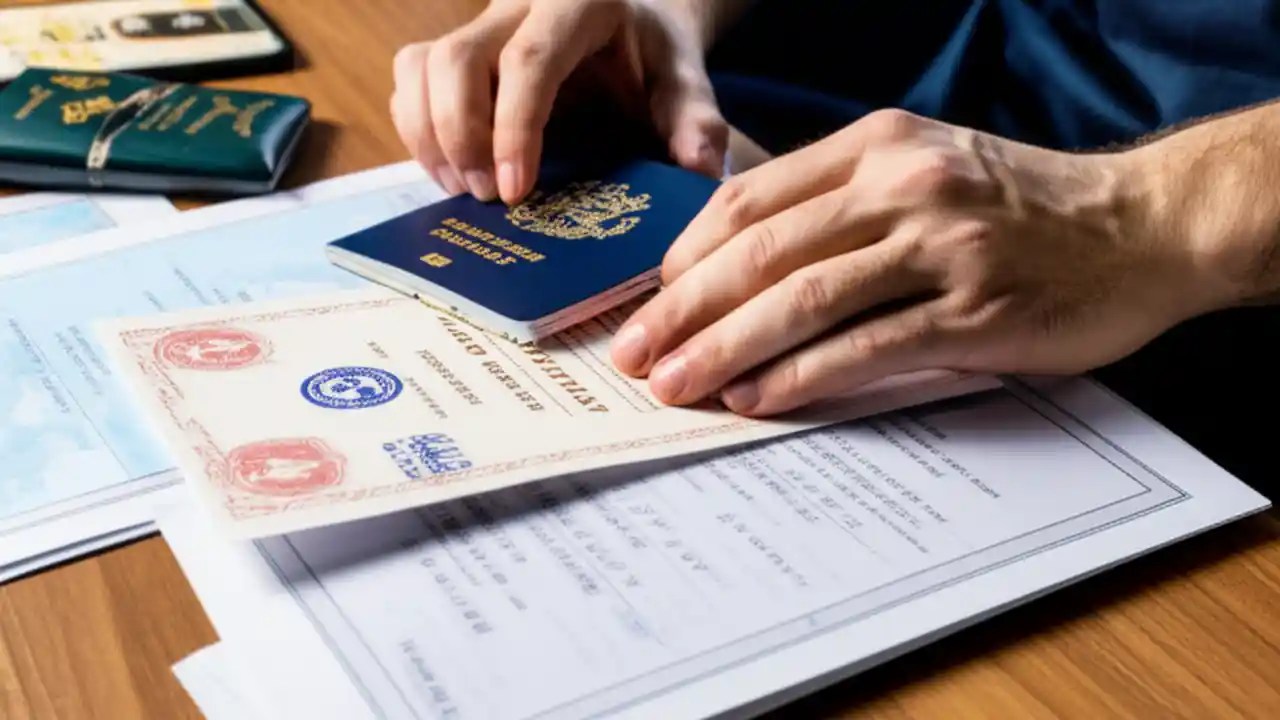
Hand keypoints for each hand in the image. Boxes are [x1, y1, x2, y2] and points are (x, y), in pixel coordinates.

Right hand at [390, 0, 726, 203]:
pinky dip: (418, 131)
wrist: (630, 30)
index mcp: (576, 3)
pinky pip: (410, 79)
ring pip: (421, 66)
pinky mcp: (455, 52)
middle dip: (460, 135)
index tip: (516, 192)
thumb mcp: (683, 82)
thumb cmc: (652, 59)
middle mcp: (517, 6)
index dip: (515, 127)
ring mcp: (479, 26)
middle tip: (488, 198)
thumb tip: (698, 168)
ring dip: (429, 136)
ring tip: (465, 191)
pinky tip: (452, 174)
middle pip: (457, 58)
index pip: (529, 60)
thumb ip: (695, 120)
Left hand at [609, 109, 1227, 416]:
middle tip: (635, 354)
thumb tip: (739, 262)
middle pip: (761, 251)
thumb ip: (839, 202)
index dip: (687, 254)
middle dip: (684, 309)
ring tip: (676, 385)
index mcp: (878, 145)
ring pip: (802, 299)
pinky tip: (757, 398)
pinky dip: (801, 376)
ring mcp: (940, 246)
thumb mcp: (925, 169)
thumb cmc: (1020, 206)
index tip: (651, 300)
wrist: (1141, 227)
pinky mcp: (974, 310)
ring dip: (725, 348)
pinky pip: (865, 346)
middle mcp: (903, 185)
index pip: (752, 199)